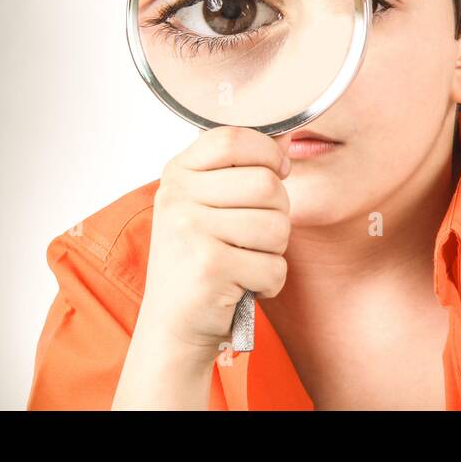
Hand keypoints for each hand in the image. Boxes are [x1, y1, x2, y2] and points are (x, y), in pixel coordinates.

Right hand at [113, 125, 292, 408]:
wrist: (173, 324)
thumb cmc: (198, 259)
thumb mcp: (205, 204)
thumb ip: (239, 169)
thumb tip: (287, 136)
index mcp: (177, 173)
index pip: (233, 138)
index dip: (267, 152)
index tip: (277, 169)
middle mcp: (177, 197)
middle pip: (267, 184)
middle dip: (277, 214)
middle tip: (255, 235)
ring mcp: (191, 231)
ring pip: (277, 226)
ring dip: (274, 252)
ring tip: (246, 260)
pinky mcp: (209, 268)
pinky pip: (274, 266)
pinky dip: (269, 282)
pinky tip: (243, 285)